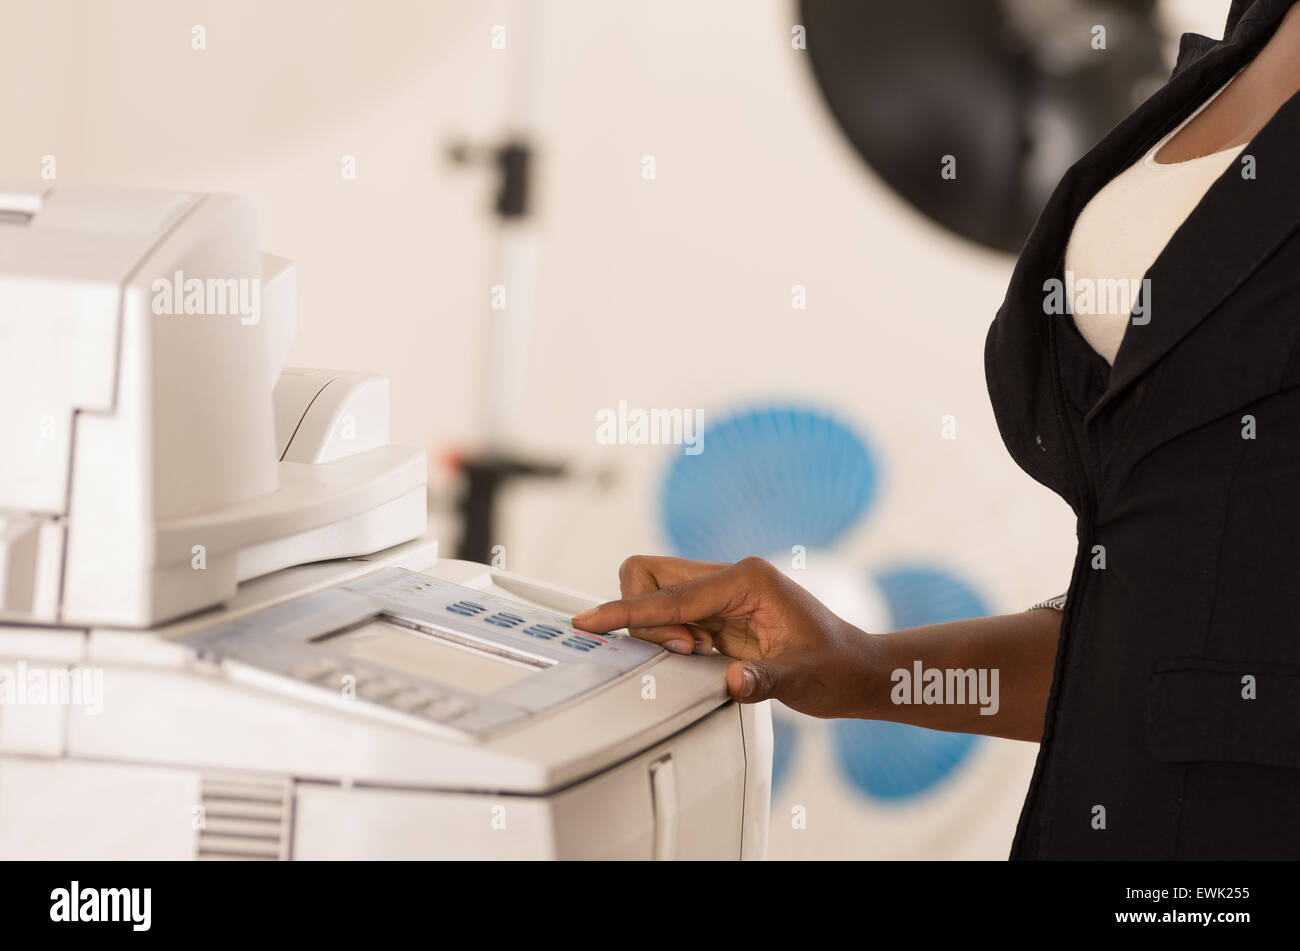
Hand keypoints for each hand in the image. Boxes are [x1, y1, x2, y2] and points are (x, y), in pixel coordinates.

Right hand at [572, 555, 877, 717]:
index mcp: (747, 579)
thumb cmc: (837, 667)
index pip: (668, 594)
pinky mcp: (719, 610)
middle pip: (650, 576)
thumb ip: (765, 679)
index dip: (626, 611)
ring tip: (698, 654)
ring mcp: (722, 591)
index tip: (590, 620)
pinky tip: (702, 653)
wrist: (857, 670)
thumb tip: (734, 682)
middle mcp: (731, 577)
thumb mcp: (804, 679)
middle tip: (683, 651)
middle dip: (644, 614)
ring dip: (659, 627)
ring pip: (656, 592)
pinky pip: (671, 611)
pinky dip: (671, 634)